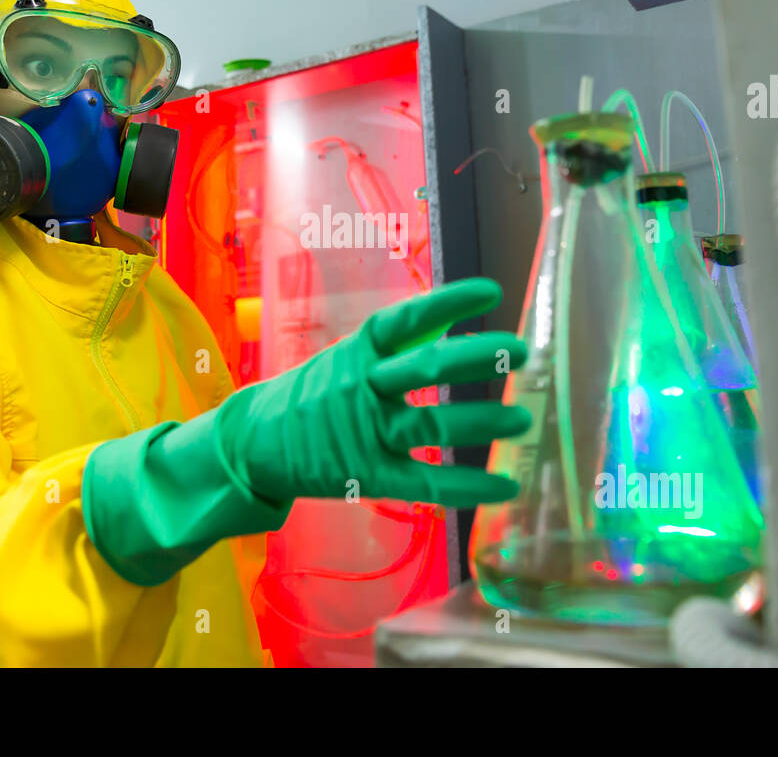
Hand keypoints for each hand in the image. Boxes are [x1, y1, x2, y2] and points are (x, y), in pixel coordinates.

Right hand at [214, 277, 530, 507]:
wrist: (254, 442)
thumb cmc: (314, 393)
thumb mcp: (349, 356)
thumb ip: (399, 342)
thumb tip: (449, 315)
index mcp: (358, 351)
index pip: (405, 319)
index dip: (448, 302)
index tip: (491, 292)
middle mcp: (363, 387)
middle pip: (425, 368)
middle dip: (476, 359)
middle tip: (521, 351)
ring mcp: (366, 433)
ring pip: (432, 426)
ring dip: (482, 421)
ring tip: (522, 418)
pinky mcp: (369, 475)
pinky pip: (426, 482)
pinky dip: (468, 486)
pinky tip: (505, 485)